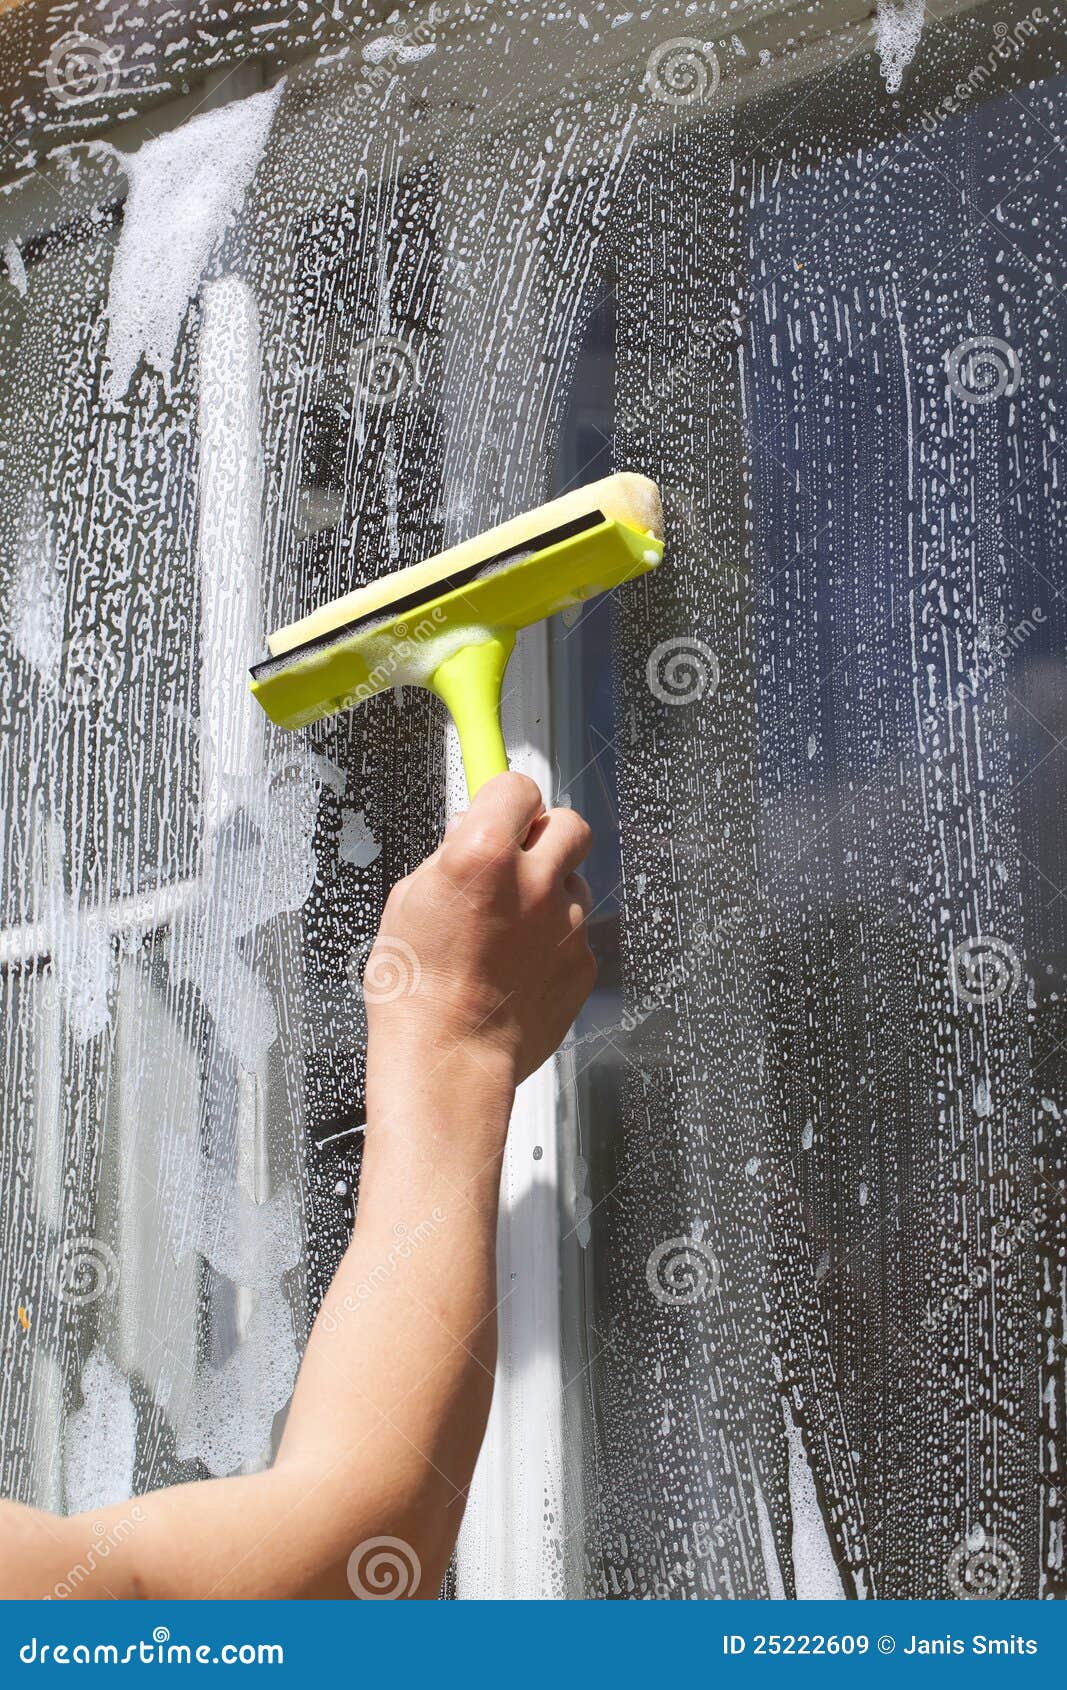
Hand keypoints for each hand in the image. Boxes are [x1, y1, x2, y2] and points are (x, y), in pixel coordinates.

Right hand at [363, 772, 595, 1089]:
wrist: (449, 1059)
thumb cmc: (416, 989)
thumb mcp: (408, 900)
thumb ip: (447, 856)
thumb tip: (467, 832)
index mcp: (484, 854)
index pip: (518, 786)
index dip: (505, 798)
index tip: (498, 808)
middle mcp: (535, 881)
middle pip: (569, 823)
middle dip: (545, 834)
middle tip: (518, 858)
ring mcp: (566, 923)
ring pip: (574, 883)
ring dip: (549, 892)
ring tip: (508, 929)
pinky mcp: (582, 962)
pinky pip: (574, 934)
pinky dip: (553, 942)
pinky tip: (518, 967)